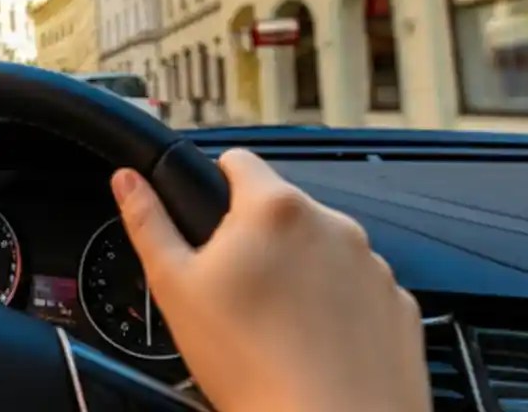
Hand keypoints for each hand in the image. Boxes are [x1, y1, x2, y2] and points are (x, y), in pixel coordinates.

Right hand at [113, 149, 428, 411]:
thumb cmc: (254, 367)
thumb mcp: (175, 288)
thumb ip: (148, 222)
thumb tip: (128, 181)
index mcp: (274, 208)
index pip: (238, 161)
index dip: (215, 187)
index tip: (208, 224)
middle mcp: (333, 224)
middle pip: (280, 211)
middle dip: (257, 241)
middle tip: (235, 295)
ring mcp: (373, 264)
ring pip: (321, 250)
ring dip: (300, 272)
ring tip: (275, 328)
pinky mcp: (398, 303)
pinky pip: (358, 290)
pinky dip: (337, 307)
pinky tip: (314, 344)